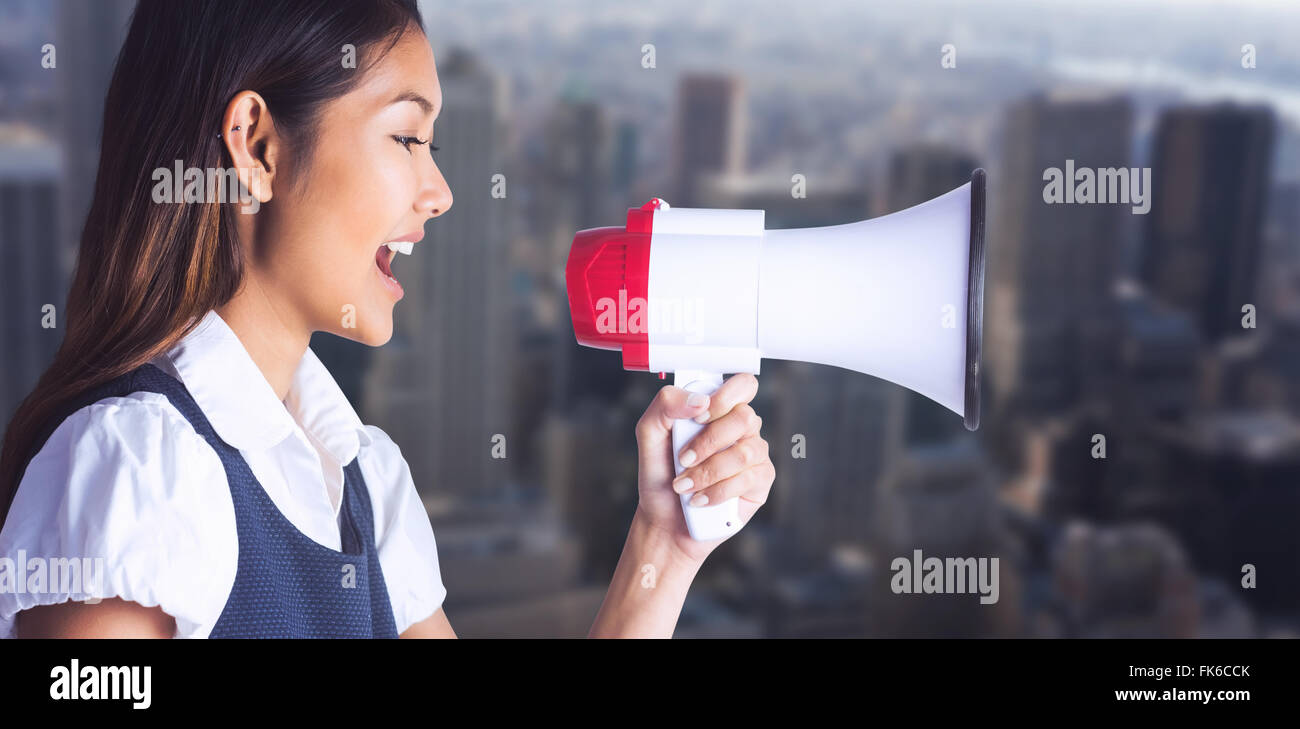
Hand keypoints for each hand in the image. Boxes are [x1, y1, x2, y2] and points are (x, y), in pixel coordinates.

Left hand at [633, 373, 774, 564]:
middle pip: (745, 417)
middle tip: (683, 459)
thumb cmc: (660, 473)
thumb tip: (701, 400)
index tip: (697, 418)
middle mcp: (741, 428)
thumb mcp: (649, 433)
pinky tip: (699, 499)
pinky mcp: (760, 481)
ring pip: (746, 452)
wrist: (664, 518)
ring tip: (684, 485)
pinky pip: (749, 479)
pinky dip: (717, 491)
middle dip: (709, 441)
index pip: (743, 385)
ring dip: (708, 471)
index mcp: (719, 409)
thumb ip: (665, 405)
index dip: (724, 397)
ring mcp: (755, 454)